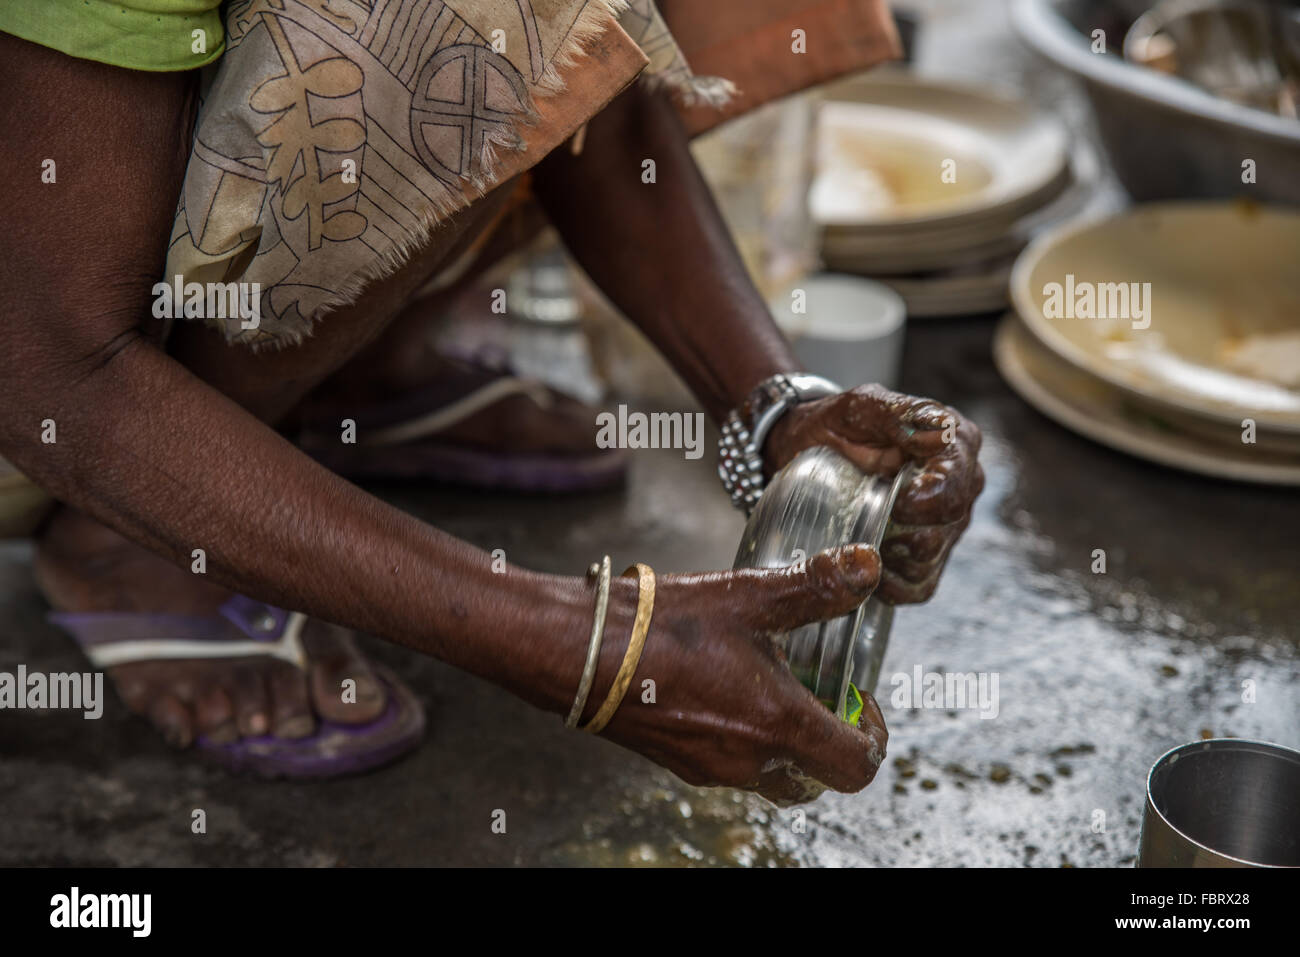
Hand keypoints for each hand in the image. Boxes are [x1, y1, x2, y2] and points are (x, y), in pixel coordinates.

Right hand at [595, 544, 887, 805]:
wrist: (576, 652)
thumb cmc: (657, 627)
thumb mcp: (747, 595)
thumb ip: (815, 584)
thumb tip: (867, 565)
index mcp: (778, 725)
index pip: (857, 766)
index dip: (872, 735)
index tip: (859, 698)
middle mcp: (748, 761)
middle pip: (816, 777)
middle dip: (827, 739)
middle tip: (817, 690)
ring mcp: (710, 768)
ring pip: (771, 772)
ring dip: (782, 737)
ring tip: (766, 679)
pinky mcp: (678, 762)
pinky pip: (729, 762)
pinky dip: (741, 735)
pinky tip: (720, 683)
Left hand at [765, 384, 983, 603]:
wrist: (811, 450)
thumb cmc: (839, 425)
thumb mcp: (860, 406)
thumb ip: (897, 414)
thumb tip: (938, 434)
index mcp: (956, 443)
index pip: (955, 487)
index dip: (921, 503)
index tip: (889, 500)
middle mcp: (963, 484)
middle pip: (946, 529)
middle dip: (900, 529)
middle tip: (863, 513)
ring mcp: (949, 523)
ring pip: (930, 560)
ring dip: (889, 555)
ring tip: (858, 532)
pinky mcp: (929, 556)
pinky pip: (919, 586)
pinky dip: (889, 583)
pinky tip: (864, 565)